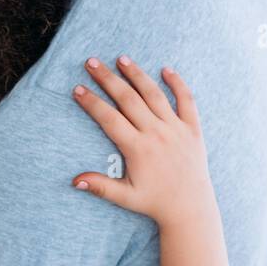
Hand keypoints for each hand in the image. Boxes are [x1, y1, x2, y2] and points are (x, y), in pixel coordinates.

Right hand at [71, 56, 212, 230]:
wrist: (190, 206)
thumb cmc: (155, 202)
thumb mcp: (125, 197)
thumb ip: (100, 187)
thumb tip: (74, 181)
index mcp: (138, 149)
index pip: (109, 119)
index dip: (92, 103)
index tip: (78, 89)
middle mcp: (156, 134)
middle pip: (128, 99)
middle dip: (108, 79)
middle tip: (92, 63)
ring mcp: (175, 129)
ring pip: (153, 94)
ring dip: (136, 74)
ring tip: (121, 59)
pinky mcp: (192, 128)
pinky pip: (186, 100)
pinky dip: (177, 83)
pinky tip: (165, 69)